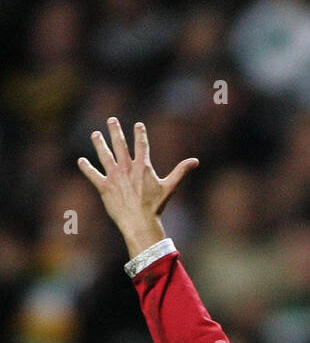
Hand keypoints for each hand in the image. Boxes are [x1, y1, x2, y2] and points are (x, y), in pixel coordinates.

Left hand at [78, 118, 197, 257]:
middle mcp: (127, 168)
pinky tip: (81, 161)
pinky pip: (93, 174)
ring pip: (104, 155)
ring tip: (95, 135)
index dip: (140, 133)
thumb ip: (180, 171)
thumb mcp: (169, 187)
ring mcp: (114, 176)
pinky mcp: (104, 187)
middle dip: (115, 130)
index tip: (138, 124)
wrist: (140, 222)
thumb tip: (195, 161)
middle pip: (119, 144)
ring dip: (99, 143)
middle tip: (111, 120)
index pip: (141, 145)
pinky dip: (86, 167)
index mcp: (142, 167)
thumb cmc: (155, 206)